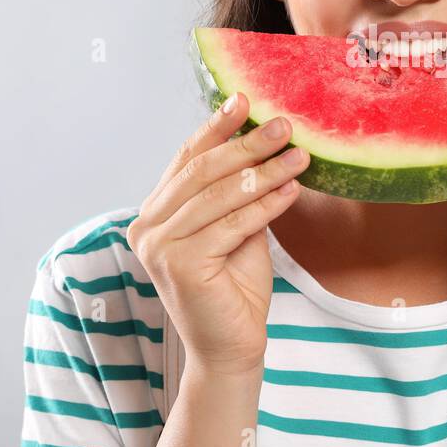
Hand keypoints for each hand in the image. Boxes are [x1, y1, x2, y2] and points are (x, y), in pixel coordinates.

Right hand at [126, 92, 309, 376]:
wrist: (231, 347)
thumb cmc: (234, 288)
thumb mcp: (236, 228)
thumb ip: (237, 192)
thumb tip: (263, 139)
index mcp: (154, 214)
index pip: (187, 160)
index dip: (217, 127)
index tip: (245, 99)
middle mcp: (146, 227)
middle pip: (202, 172)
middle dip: (247, 144)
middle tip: (284, 125)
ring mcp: (158, 247)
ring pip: (220, 196)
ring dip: (264, 172)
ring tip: (299, 155)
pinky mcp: (180, 265)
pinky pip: (232, 224)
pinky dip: (266, 205)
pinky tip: (292, 190)